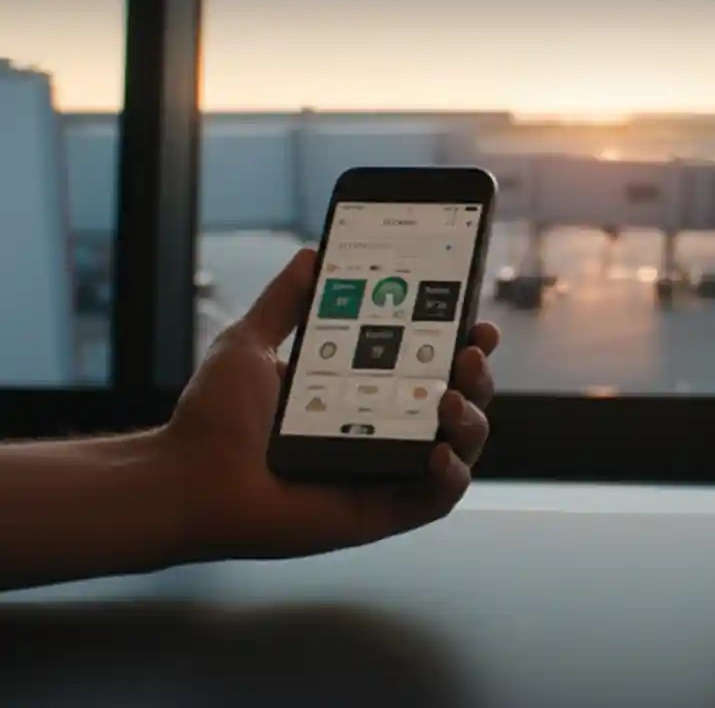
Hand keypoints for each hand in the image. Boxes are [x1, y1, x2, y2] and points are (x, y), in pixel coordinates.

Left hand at [164, 247, 499, 560]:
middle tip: (471, 353)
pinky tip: (439, 454)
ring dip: (472, 421)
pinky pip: (436, 499)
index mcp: (364, 394)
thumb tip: (313, 253)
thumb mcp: (251, 343)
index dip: (463, 344)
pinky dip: (451, 478)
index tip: (475, 321)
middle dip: (478, 377)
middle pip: (460, 404)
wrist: (183, 478)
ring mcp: (386, 474)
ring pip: (461, 449)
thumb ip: (286, 301)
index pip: (431, 366)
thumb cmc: (212, 420)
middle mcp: (384, 433)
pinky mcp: (380, 513)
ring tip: (452, 399)